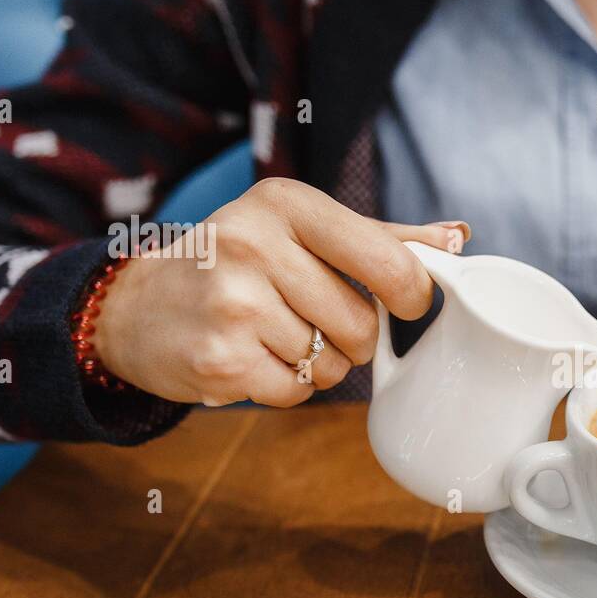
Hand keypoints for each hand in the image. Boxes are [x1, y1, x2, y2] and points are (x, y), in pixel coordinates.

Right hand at [92, 177, 469, 406]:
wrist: (136, 305)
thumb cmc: (239, 263)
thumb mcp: (303, 230)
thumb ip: (383, 237)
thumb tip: (460, 239)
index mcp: (285, 203)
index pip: (387, 260)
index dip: (412, 293)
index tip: (407, 301)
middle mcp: (255, 246)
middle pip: (362, 325)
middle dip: (352, 337)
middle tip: (311, 319)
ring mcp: (232, 304)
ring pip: (332, 365)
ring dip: (317, 364)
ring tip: (273, 336)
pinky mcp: (218, 359)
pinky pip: (297, 393)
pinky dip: (286, 386)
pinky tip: (252, 358)